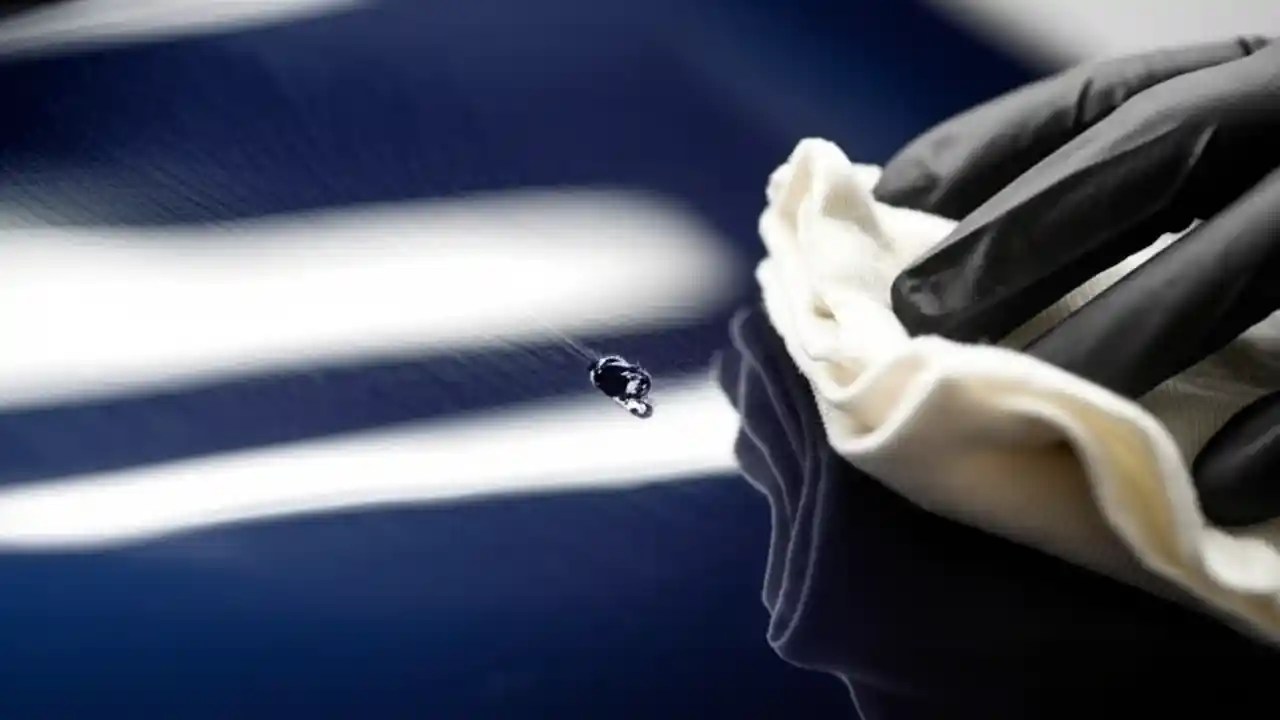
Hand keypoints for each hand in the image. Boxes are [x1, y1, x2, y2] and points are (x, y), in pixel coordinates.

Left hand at [873, 37, 1279, 526]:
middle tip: (917, 318)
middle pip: (1163, 149)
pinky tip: (1204, 487)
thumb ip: (1148, 172)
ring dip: (1126, 331)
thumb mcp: (1261, 157)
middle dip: (1028, 231)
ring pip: (1242, 257)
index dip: (998, 145)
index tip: (889, 200)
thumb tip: (949, 213)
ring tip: (1034, 404)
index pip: (1121, 99)